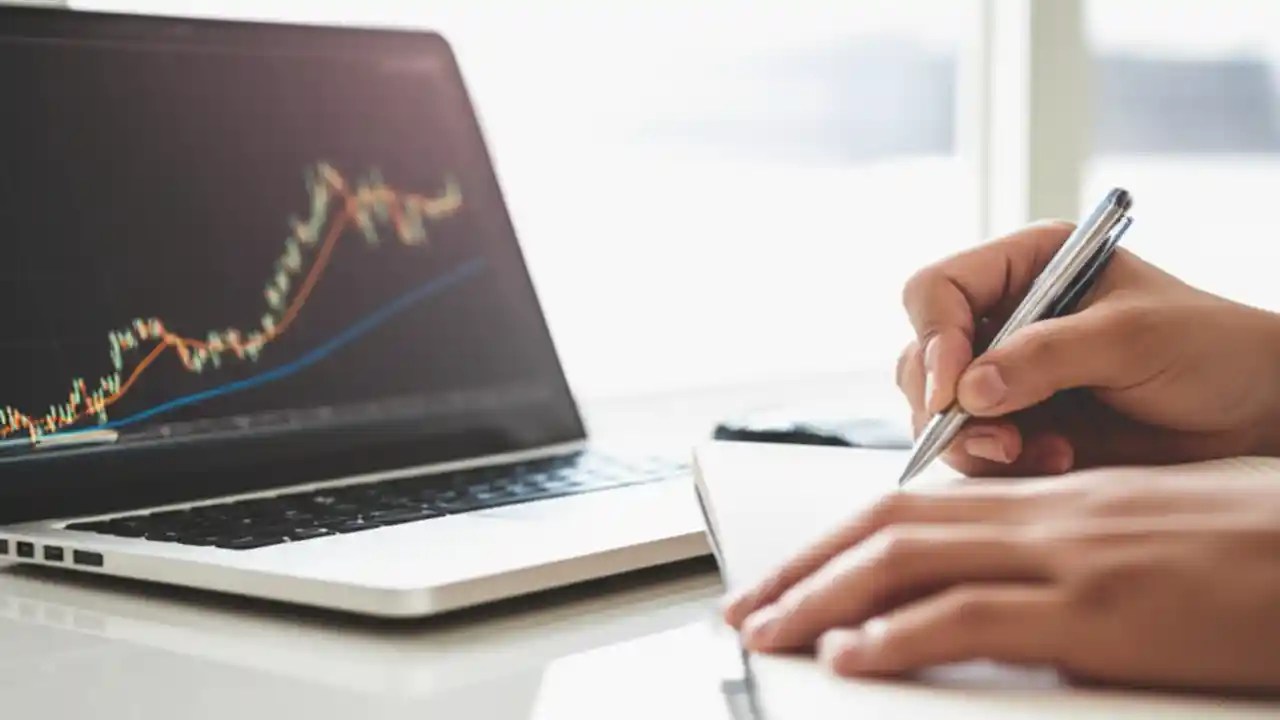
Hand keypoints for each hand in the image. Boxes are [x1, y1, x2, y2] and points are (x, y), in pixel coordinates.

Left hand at [722, 473, 1279, 692]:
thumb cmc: (1258, 547)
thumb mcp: (1142, 538)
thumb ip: (1063, 555)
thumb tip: (1006, 596)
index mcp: (1051, 500)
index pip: (913, 506)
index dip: (836, 539)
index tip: (789, 576)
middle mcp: (1044, 518)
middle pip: (888, 527)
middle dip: (804, 569)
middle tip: (745, 608)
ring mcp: (1067, 561)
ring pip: (909, 562)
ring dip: (822, 600)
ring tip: (767, 634)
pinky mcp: (1100, 615)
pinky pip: (972, 615)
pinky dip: (897, 633)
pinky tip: (852, 654)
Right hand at [897, 221, 1279, 475]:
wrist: (1252, 409)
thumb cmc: (1207, 348)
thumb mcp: (1129, 338)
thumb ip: (1045, 357)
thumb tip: (968, 391)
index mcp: (1023, 267)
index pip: (936, 291)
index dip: (934, 339)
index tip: (954, 392)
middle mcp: (1002, 317)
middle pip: (922, 357)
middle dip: (947, 405)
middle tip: (997, 440)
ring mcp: (1005, 374)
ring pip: (938, 412)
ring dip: (976, 442)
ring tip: (1037, 454)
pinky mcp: (1017, 424)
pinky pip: (972, 450)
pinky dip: (1001, 465)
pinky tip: (1057, 461)